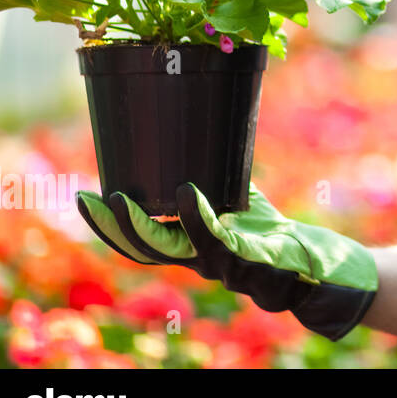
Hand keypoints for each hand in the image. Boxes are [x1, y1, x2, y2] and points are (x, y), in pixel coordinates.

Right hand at [76, 182, 377, 340]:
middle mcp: (199, 262)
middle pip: (145, 252)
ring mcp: (221, 267)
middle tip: (91, 199)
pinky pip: (216, 244)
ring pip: (173, 252)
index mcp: (190, 249)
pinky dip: (197, 219)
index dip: (108, 224)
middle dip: (113, 227)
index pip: (139, 242)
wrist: (313, 267)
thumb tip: (200, 130)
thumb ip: (219, 176)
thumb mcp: (241, 200)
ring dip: (143, 227)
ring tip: (123, 198)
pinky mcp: (248, 265)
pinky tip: (187, 195)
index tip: (83, 197)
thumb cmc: (273, 235)